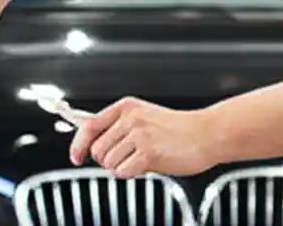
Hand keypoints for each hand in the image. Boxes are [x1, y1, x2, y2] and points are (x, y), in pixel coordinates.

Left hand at [68, 97, 217, 178]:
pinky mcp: (149, 152)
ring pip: (109, 163)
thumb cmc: (178, 129)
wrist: (206, 133)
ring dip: (122, 167)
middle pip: (98, 150)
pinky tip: (147, 165)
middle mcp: (130, 118)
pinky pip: (123, 173)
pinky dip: (132, 174)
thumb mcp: (145, 118)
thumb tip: (91, 145)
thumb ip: (120, 128)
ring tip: (141, 159)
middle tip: (127, 159)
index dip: (78, 145)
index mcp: (126, 107)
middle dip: (108, 160)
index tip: (76, 158)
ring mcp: (139, 135)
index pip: (89, 126)